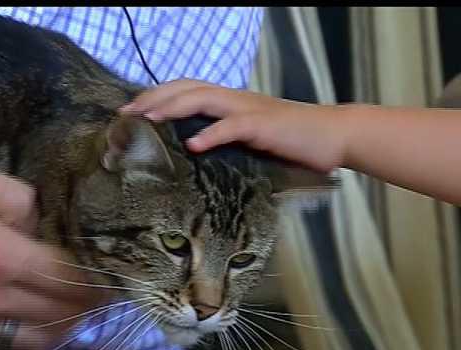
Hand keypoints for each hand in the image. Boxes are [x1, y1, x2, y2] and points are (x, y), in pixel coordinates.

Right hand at [0, 152, 111, 349]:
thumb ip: (15, 197)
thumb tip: (46, 220)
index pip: (73, 280)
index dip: (102, 279)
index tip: (115, 270)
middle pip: (62, 317)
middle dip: (91, 303)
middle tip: (103, 287)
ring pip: (35, 344)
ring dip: (62, 327)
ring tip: (72, 306)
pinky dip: (19, 344)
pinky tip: (23, 322)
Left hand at [121, 79, 348, 172]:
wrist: (334, 136)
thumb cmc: (293, 140)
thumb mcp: (253, 137)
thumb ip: (228, 137)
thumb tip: (197, 150)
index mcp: (232, 102)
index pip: (188, 89)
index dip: (158, 95)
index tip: (132, 112)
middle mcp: (237, 99)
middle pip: (188, 88)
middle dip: (154, 98)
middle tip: (126, 115)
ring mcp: (251, 110)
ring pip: (204, 99)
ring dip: (173, 108)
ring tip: (148, 119)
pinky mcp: (265, 126)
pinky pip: (234, 126)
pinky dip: (213, 133)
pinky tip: (194, 144)